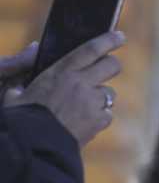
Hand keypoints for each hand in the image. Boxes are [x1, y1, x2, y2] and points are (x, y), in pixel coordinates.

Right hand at [7, 31, 124, 145]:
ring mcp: (93, 102)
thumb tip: (30, 60)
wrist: (35, 146)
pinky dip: (99, 117)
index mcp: (60, 72)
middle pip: (112, 66)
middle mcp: (81, 83)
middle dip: (111, 66)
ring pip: (109, 93)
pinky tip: (84, 122)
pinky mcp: (99, 121)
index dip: (108, 40)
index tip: (120, 36)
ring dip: (100, 97)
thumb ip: (24, 76)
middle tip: (106, 69)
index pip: (91, 49)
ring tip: (82, 106)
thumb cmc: (22, 119)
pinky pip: (107, 114)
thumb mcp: (14, 93)